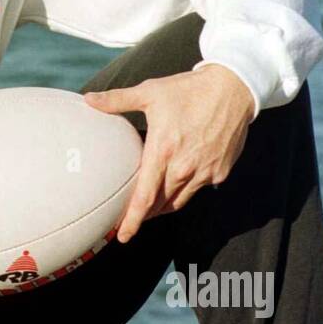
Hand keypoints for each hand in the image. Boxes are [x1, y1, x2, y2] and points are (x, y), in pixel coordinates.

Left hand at [82, 64, 254, 242]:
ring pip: (179, 200)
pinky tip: (178, 183)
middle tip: (129, 219)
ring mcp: (205, 172)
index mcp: (163, 150)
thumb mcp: (150, 91)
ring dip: (163, 206)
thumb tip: (88, 99)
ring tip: (150, 207)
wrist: (234, 88)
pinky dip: (185, 190)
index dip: (133, 219)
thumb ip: (117, 100)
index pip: (145, 196)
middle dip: (144, 214)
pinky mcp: (220, 172)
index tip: (123, 235)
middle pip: (160, 203)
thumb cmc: (188, 89)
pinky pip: (198, 188)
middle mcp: (184, 166)